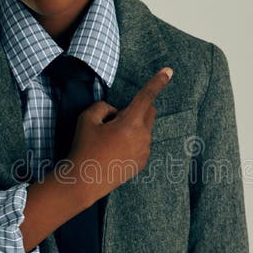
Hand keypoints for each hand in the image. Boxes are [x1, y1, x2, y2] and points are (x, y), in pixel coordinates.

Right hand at [66, 66, 172, 200]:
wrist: (83, 181)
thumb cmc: (84, 148)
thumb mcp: (86, 119)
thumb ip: (103, 107)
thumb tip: (115, 112)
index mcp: (130, 123)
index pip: (146, 97)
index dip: (157, 82)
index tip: (169, 71)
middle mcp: (142, 137)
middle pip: (149, 112)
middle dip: (136, 109)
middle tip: (112, 121)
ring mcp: (144, 151)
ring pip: (144, 128)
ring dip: (132, 127)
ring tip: (110, 141)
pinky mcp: (142, 163)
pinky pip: (142, 143)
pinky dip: (132, 141)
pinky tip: (114, 151)